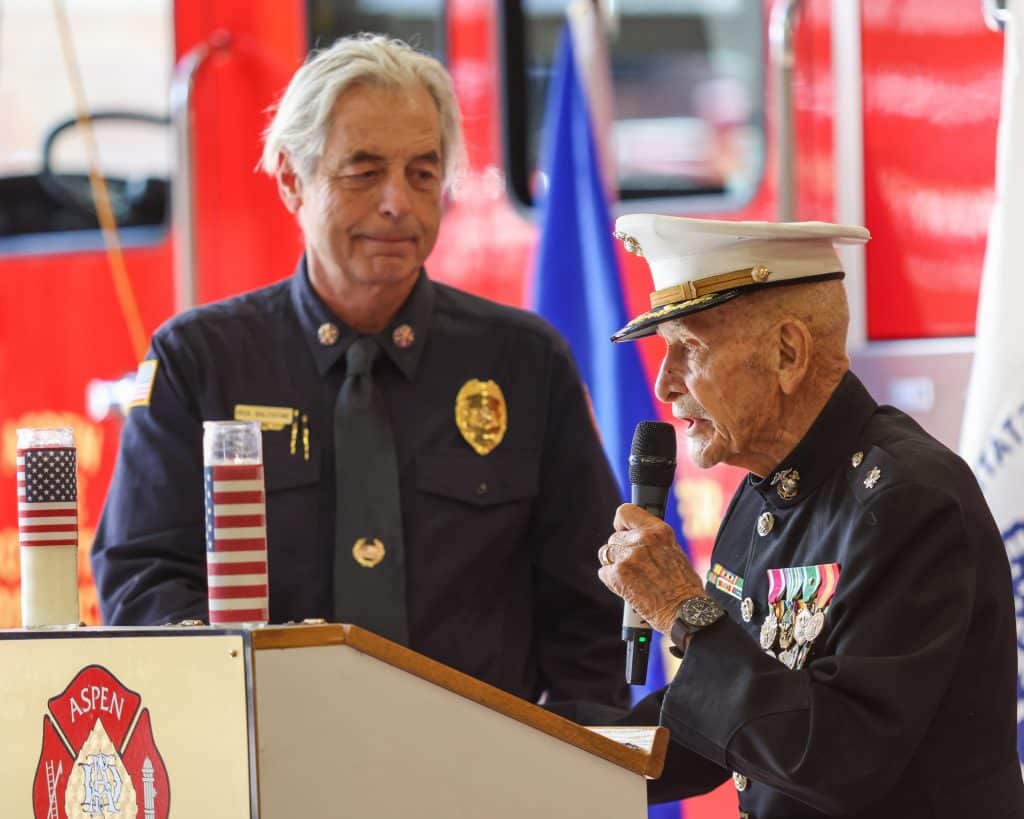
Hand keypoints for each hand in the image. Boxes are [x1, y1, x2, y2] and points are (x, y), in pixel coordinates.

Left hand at [597, 503, 706, 632]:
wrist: (687, 613)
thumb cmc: (685, 587)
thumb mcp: (674, 551)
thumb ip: (653, 541)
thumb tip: (634, 536)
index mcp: (659, 531)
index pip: (625, 512)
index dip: (621, 523)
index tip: (622, 530)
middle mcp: (642, 540)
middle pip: (614, 537)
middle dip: (621, 551)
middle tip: (635, 566)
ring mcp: (628, 557)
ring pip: (606, 553)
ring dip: (615, 565)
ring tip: (632, 577)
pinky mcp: (617, 576)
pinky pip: (603, 572)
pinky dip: (612, 581)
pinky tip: (629, 588)